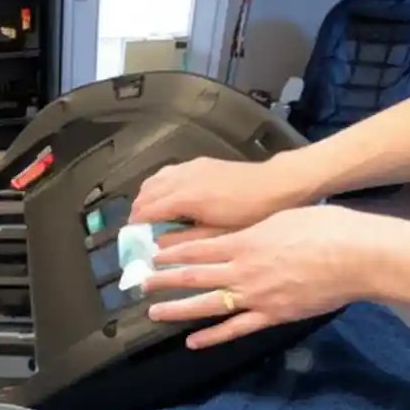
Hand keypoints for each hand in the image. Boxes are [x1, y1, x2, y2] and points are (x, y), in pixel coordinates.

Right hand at [129, 154, 318, 228]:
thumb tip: (158, 246)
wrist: (277, 185)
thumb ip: (185, 240)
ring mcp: (191, 167)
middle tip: (139, 232)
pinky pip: (168, 171)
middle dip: (137, 212)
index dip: (135, 226)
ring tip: (149, 216)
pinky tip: (166, 196)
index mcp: (186, 198)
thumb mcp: (218, 236)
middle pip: (146, 193)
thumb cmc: (251, 215)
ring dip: (146, 197)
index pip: (147, 211)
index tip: (132, 241)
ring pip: (154, 179)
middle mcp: (183, 179)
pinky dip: (159, 184)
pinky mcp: (199, 162)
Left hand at [143, 206, 399, 348]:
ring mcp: (256, 296)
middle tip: (139, 282)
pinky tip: (192, 341)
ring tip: (154, 311)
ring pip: (207, 303)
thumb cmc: (326, 228)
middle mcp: (243, 269)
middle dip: (164, 279)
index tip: (151, 254)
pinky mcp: (272, 315)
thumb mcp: (282, 218)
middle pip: (194, 275)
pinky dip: (212, 336)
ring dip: (178, 308)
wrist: (355, 256)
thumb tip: (241, 232)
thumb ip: (255, 229)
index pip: (198, 247)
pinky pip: (236, 328)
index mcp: (245, 241)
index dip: (172, 252)